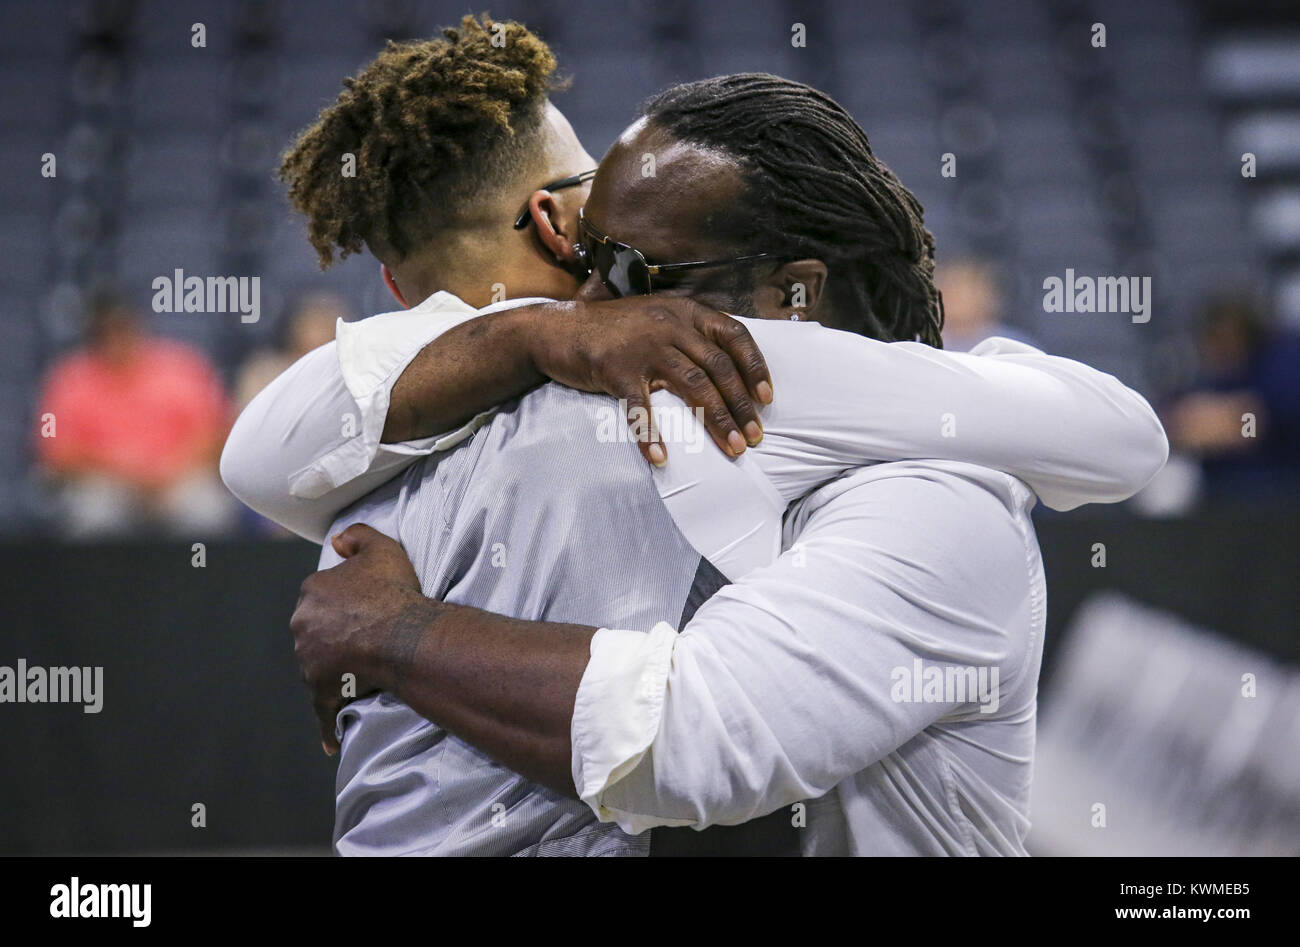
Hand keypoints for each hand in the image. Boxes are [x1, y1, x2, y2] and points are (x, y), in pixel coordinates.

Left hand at [290, 524, 430, 753]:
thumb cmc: (394, 592)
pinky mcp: (321, 691)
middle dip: (335, 637)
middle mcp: (302, 625)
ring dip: (334, 672)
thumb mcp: (382, 547)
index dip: (346, 604)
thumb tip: (336, 542)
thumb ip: (357, 537)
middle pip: (316, 632)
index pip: (322, 597)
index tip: (367, 610)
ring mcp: (309, 660)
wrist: (403, 634)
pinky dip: (327, 727)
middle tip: (368, 640)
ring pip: (318, 667)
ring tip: (364, 674)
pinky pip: (323, 711)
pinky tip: (330, 742)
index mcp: (312, 592)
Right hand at [527, 298, 772, 464]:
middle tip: (753, 437)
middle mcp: (669, 325)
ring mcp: (643, 347)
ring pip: (694, 385)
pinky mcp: (616, 369)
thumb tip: (727, 371)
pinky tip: (660, 457)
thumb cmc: (612, 331)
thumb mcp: (657, 319)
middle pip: (719, 367)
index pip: (733, 335)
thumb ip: (689, 335)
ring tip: (732, 449)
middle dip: (741, 406)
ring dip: (717, 420)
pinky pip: (640, 408)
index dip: (755, 366)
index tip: (767, 398)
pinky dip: (650, 435)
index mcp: (684, 312)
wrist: (557, 329)